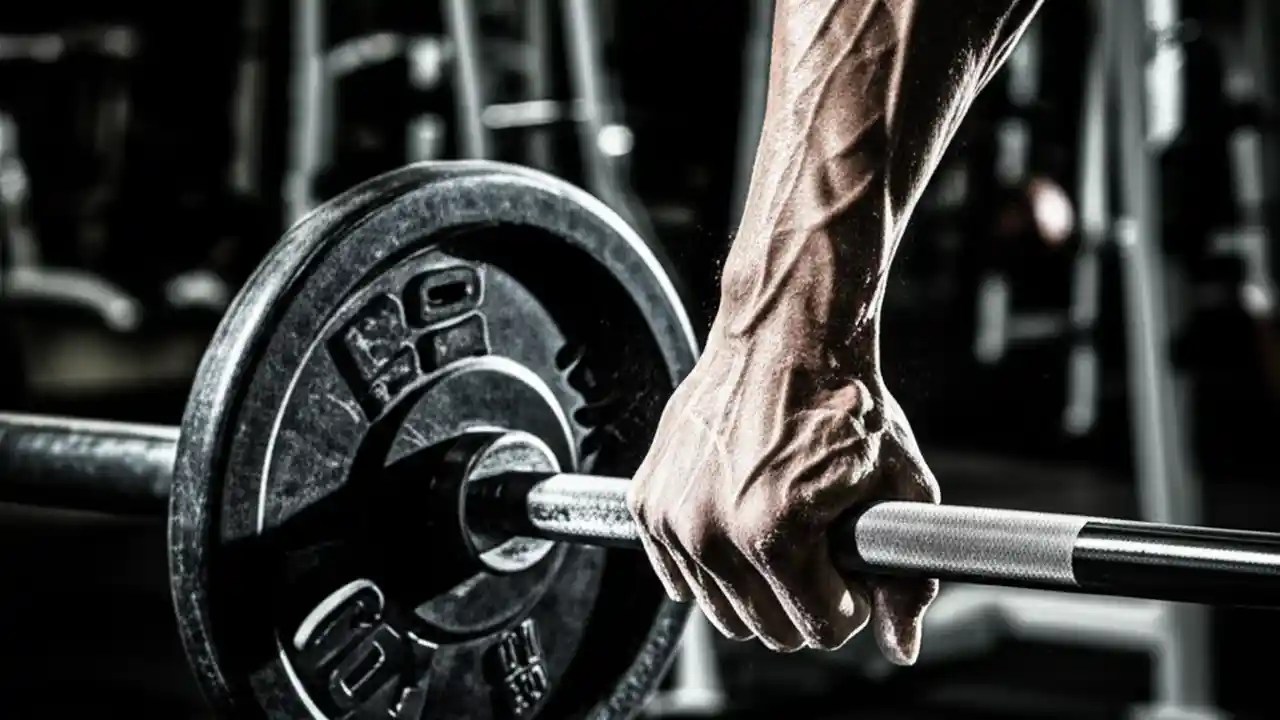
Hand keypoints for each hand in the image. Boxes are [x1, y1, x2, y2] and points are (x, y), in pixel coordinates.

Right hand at [627, 329, 938, 662]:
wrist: (784, 335)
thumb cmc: (845, 403)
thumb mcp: (900, 488)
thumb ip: (906, 580)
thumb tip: (902, 649)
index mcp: (775, 533)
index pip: (821, 629)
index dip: (849, 602)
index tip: (851, 566)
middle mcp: (712, 532)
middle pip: (768, 631)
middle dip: (804, 600)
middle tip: (820, 548)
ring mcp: (673, 519)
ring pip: (722, 614)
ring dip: (758, 587)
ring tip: (782, 530)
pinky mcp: (647, 504)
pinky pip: (679, 580)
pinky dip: (712, 566)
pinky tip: (740, 522)